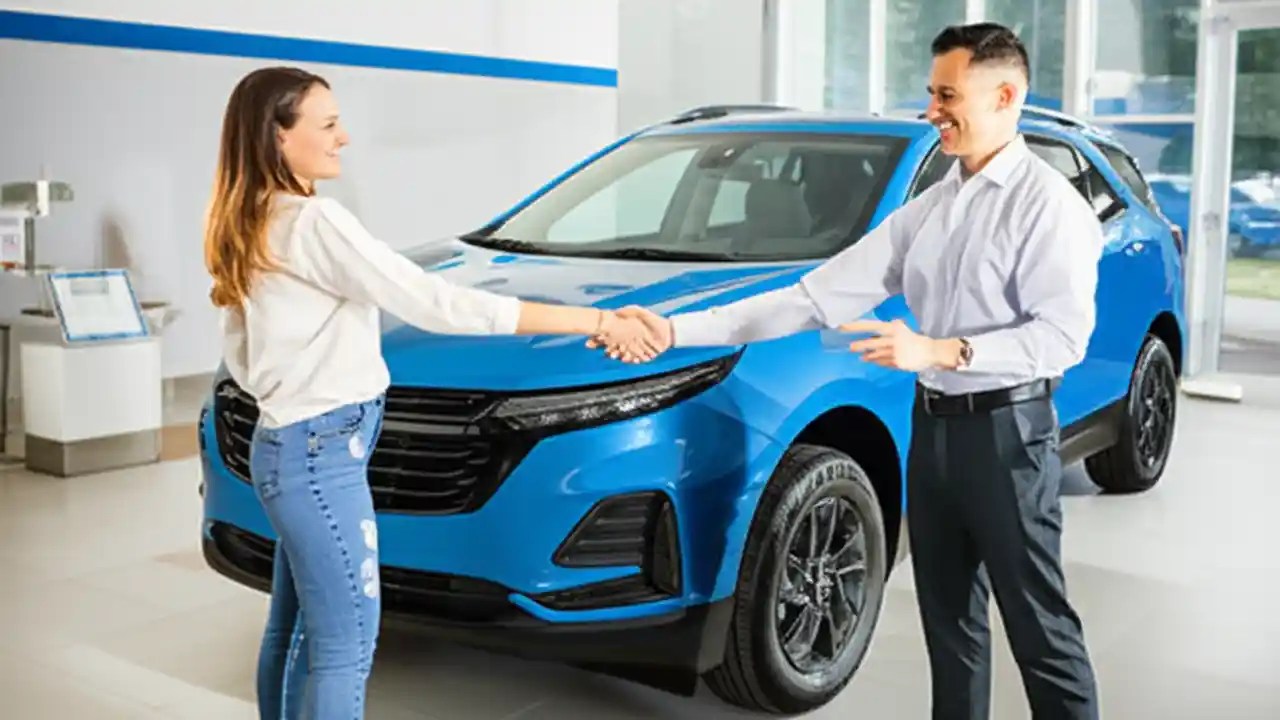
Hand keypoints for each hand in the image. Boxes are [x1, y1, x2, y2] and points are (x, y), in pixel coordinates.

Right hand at [586, 306, 672, 362]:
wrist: (668, 331)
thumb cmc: (653, 321)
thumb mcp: (640, 312)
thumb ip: (628, 310)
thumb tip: (616, 311)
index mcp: (627, 335)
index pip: (611, 339)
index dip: (603, 341)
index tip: (597, 342)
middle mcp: (631, 345)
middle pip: (617, 349)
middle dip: (612, 352)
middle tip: (608, 353)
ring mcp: (638, 352)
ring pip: (627, 356)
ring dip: (622, 357)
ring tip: (619, 356)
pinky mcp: (646, 357)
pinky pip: (638, 360)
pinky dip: (635, 360)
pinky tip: (632, 359)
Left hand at [840, 319, 957, 371]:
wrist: (930, 351)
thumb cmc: (913, 339)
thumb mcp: (900, 328)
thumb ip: (886, 328)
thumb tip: (870, 330)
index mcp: (892, 328)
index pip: (869, 325)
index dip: (854, 327)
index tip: (842, 327)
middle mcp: (891, 339)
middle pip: (869, 343)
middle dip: (858, 345)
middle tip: (850, 347)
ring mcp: (894, 352)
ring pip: (874, 355)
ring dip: (867, 355)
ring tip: (862, 355)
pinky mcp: (896, 363)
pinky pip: (881, 363)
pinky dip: (876, 361)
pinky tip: (873, 360)